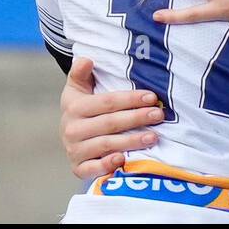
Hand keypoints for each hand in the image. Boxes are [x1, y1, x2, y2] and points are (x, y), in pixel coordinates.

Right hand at [59, 56, 162, 178]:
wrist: (69, 134)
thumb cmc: (82, 108)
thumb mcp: (78, 88)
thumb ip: (80, 73)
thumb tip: (86, 59)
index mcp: (74, 107)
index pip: (107, 102)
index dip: (130, 99)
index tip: (152, 97)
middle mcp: (72, 129)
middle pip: (110, 123)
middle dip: (137, 118)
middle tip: (159, 115)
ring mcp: (75, 150)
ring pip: (106, 145)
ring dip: (131, 141)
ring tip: (153, 137)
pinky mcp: (78, 168)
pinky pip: (92, 169)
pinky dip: (107, 165)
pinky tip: (123, 160)